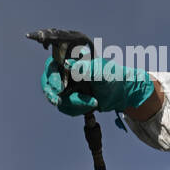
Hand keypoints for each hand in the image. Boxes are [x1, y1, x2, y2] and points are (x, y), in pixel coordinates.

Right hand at [40, 55, 155, 116]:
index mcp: (71, 61)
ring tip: (94, 102)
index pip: (52, 66)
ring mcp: (66, 88)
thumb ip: (88, 69)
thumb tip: (70, 66)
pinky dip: (78, 109)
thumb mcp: (102, 72)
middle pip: (49, 84)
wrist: (121, 93)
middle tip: (59, 102)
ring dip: (75, 104)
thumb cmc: (112, 77)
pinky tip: (91, 105)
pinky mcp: (70, 100)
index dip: (52, 77)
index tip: (59, 88)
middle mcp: (65, 74)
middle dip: (54, 95)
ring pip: (59, 99)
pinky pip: (67, 108)